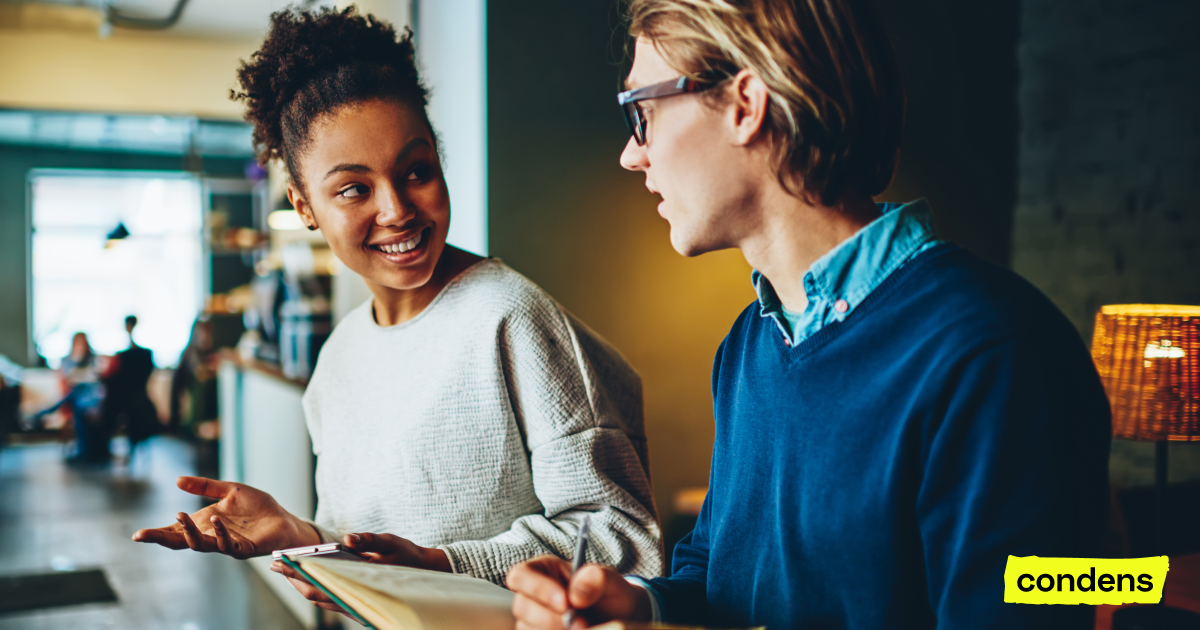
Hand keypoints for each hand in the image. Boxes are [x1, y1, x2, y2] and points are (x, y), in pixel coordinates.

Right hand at [132, 476, 318, 558]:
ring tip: (181, 515)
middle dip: (161, 538)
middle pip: (181, 542)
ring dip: (189, 532)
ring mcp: (225, 544)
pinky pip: (226, 545)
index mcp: (205, 523)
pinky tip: (215, 520)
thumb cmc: (257, 508)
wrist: (283, 520)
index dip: (157, 533)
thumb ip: (205, 486)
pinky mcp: (243, 548)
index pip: (176, 530)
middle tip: (143, 535)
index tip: (137, 535)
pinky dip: (219, 533)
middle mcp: (211, 536)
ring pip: (200, 545)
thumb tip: (177, 480)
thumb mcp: (229, 490)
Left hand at [270, 532, 451, 614]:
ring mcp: (355, 605)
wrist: (428, 575)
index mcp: (360, 584)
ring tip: (285, 569)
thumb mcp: (391, 542)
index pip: (320, 581)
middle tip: (274, 564)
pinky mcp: (357, 604)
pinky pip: (331, 599)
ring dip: (302, 584)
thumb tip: (347, 538)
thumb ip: (369, 540)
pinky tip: (308, 576)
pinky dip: (316, 587)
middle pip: (315, 592)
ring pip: (321, 598)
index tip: (280, 562)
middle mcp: (356, 600)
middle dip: (293, 579)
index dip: (297, 573)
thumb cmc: (408, 557)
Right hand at [506, 556, 651, 629]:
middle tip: (583, 624)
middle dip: (552, 619)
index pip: (521, 576)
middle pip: (522, 607)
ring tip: (586, 628)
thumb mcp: (611, 580)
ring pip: (528, 628)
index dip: (538, 589)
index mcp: (542, 570)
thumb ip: (597, 578)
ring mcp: (532, 620)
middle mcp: (532, 596)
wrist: (617, 619)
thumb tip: (575, 594)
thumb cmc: (609, 594)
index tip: (565, 603)